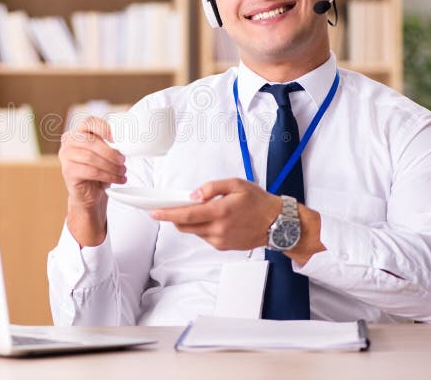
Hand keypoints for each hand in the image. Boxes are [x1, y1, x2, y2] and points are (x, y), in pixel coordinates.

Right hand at [58, 116, 126, 245]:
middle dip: (110, 152)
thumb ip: (111, 144)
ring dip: (110, 166)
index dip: (104, 128)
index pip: (89, 122)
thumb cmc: (99, 171)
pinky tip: (117, 179)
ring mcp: (66, 156)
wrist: (89, 194)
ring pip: (91, 157)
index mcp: (78, 132)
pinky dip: (107, 175)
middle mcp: (69, 141)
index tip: (117, 139)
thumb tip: (128, 141)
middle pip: (90, 141)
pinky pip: (90, 171)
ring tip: (122, 172)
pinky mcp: (67, 171)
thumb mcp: (106, 154)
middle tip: (123, 161)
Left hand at [151, 178, 325, 263]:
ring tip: (194, 210)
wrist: (277, 223)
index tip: (154, 212)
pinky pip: (204, 236)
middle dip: (174, 217)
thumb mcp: (236, 184)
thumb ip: (212, 187)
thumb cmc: (258, 201)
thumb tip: (193, 195)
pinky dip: (201, 227)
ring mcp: (220, 240)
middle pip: (185, 226)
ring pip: (193, 232)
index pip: (186, 214)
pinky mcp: (223, 246)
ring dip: (188, 222)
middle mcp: (218, 229)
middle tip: (167, 207)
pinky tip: (210, 219)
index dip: (167, 214)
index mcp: (220, 212)